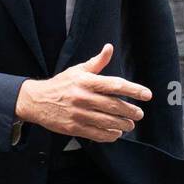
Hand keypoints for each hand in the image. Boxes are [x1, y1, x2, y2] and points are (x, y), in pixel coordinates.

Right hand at [14, 44, 151, 142]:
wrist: (36, 101)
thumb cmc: (60, 85)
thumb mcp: (77, 70)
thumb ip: (96, 62)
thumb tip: (109, 48)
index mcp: (86, 81)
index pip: (115, 85)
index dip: (134, 90)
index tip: (147, 95)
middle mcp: (83, 97)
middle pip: (114, 106)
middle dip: (131, 111)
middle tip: (139, 114)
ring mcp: (78, 114)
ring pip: (107, 122)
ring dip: (123, 124)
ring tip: (130, 124)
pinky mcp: (74, 127)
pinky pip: (97, 134)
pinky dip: (109, 135)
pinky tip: (116, 133)